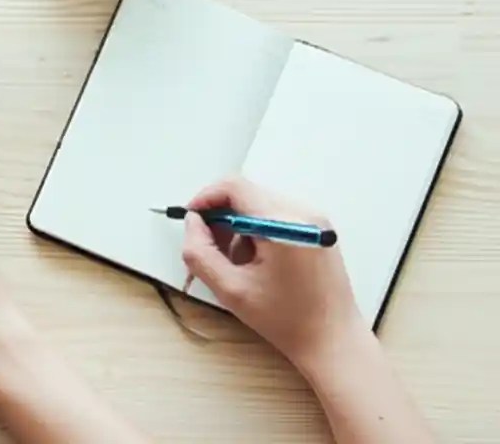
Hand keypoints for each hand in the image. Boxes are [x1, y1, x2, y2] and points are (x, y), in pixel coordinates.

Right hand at [180, 177, 364, 365]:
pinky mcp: (317, 229)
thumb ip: (200, 252)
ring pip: (259, 206)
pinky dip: (258, 233)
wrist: (333, 340)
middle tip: (212, 250)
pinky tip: (259, 263)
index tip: (192, 221)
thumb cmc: (287, 320)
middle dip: (221, 219)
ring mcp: (314, 219)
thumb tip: (192, 223)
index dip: (205, 198)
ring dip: (239, 228)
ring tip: (240, 264)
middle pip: (246, 194)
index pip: (234, 186)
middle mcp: (303, 212)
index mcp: (283, 223)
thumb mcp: (230, 290)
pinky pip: (276, 216)